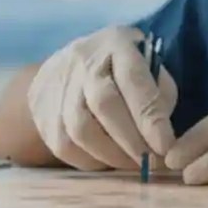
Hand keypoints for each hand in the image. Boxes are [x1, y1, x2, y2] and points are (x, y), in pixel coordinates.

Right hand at [27, 25, 176, 170]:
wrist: (72, 61)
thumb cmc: (123, 67)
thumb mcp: (149, 65)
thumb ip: (160, 94)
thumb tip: (159, 136)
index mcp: (115, 43)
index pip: (133, 78)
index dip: (149, 115)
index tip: (166, 146)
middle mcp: (83, 60)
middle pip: (103, 104)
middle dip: (131, 140)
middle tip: (152, 162)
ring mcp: (57, 84)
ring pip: (79, 130)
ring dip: (112, 155)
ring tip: (133, 164)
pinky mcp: (41, 109)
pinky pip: (63, 146)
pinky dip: (90, 161)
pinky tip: (108, 161)